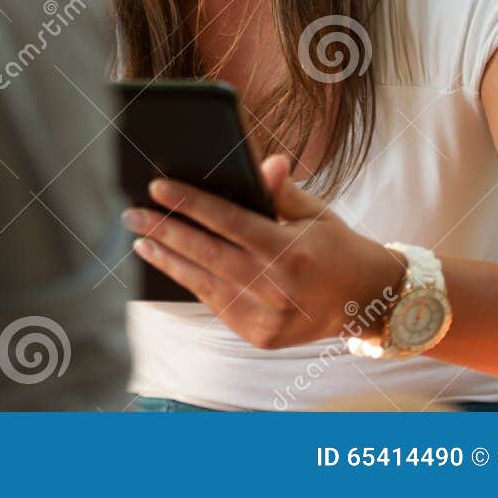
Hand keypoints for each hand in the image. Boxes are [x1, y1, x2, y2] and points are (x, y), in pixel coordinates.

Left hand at [122, 154, 406, 349]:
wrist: (364, 302)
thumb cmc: (335, 246)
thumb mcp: (315, 213)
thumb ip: (282, 191)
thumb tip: (265, 161)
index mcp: (290, 250)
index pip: (229, 222)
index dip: (190, 203)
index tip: (158, 187)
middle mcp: (277, 286)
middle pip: (207, 253)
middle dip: (164, 231)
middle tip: (132, 214)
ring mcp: (267, 316)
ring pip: (204, 283)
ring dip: (168, 259)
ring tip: (141, 239)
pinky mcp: (259, 336)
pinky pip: (216, 304)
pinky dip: (191, 282)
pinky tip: (170, 263)